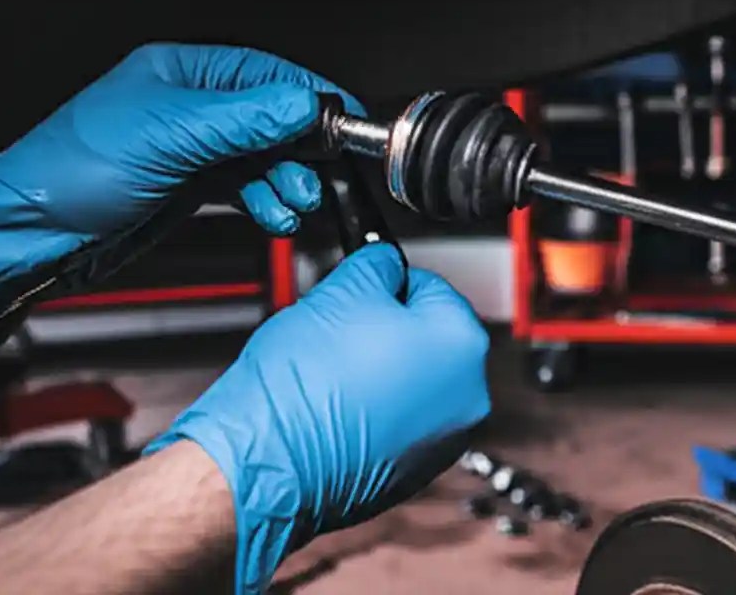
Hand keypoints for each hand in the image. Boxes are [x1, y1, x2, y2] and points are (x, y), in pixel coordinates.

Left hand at [0, 43, 363, 338]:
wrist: (26, 236)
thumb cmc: (68, 174)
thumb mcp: (168, 137)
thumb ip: (243, 119)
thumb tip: (303, 103)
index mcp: (181, 73)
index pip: (266, 74)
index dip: (311, 96)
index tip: (346, 120)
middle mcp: (189, 107)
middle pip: (272, 117)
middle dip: (303, 148)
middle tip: (322, 173)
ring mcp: (189, 149)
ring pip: (264, 157)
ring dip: (288, 181)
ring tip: (295, 203)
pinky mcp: (187, 186)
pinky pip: (246, 185)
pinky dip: (266, 200)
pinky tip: (274, 215)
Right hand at [145, 244, 490, 593]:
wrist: (267, 461)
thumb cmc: (304, 382)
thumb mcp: (341, 290)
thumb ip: (377, 265)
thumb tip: (385, 262)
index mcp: (462, 344)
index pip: (434, 288)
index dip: (390, 284)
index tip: (363, 291)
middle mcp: (469, 396)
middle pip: (429, 340)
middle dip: (388, 331)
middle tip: (341, 333)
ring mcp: (446, 440)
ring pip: (416, 385)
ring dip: (383, 373)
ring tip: (334, 375)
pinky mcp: (416, 473)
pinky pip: (401, 424)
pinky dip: (377, 413)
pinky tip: (338, 408)